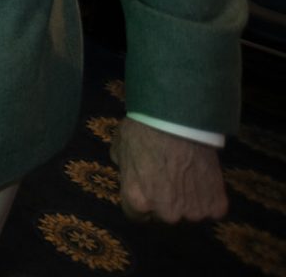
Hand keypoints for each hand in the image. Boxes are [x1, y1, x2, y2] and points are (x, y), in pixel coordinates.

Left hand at [111, 118, 227, 222]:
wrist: (179, 119)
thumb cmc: (144, 130)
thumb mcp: (119, 148)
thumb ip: (123, 168)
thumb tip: (128, 172)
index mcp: (137, 201)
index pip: (136, 215)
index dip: (141, 201)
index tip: (147, 189)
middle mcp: (165, 213)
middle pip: (164, 216)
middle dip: (165, 202)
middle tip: (170, 180)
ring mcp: (193, 212)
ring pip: (190, 214)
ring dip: (189, 201)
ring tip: (189, 177)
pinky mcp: (217, 206)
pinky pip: (213, 209)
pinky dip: (210, 197)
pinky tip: (205, 180)